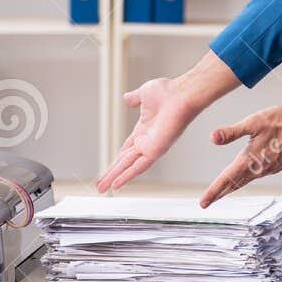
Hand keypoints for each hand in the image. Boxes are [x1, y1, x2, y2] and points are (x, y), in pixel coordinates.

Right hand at [94, 75, 202, 192]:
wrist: (180, 95)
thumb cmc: (168, 92)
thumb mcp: (144, 94)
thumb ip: (134, 98)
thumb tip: (127, 98)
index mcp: (143, 130)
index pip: (127, 150)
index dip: (117, 160)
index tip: (109, 169)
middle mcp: (146, 141)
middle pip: (125, 162)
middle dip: (111, 173)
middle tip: (100, 186)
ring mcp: (151, 147)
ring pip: (128, 167)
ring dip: (114, 178)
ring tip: (102, 188)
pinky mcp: (155, 151)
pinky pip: (138, 166)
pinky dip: (126, 176)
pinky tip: (116, 184)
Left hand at [200, 104, 281, 207]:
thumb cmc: (281, 121)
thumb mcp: (253, 122)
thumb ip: (232, 132)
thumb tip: (213, 138)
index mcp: (250, 159)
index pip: (227, 178)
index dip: (214, 191)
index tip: (203, 203)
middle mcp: (259, 168)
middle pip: (235, 183)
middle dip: (220, 192)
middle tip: (207, 202)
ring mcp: (269, 169)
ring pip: (247, 181)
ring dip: (234, 186)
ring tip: (223, 191)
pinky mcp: (278, 165)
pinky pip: (258, 176)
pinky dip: (247, 180)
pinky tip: (246, 177)